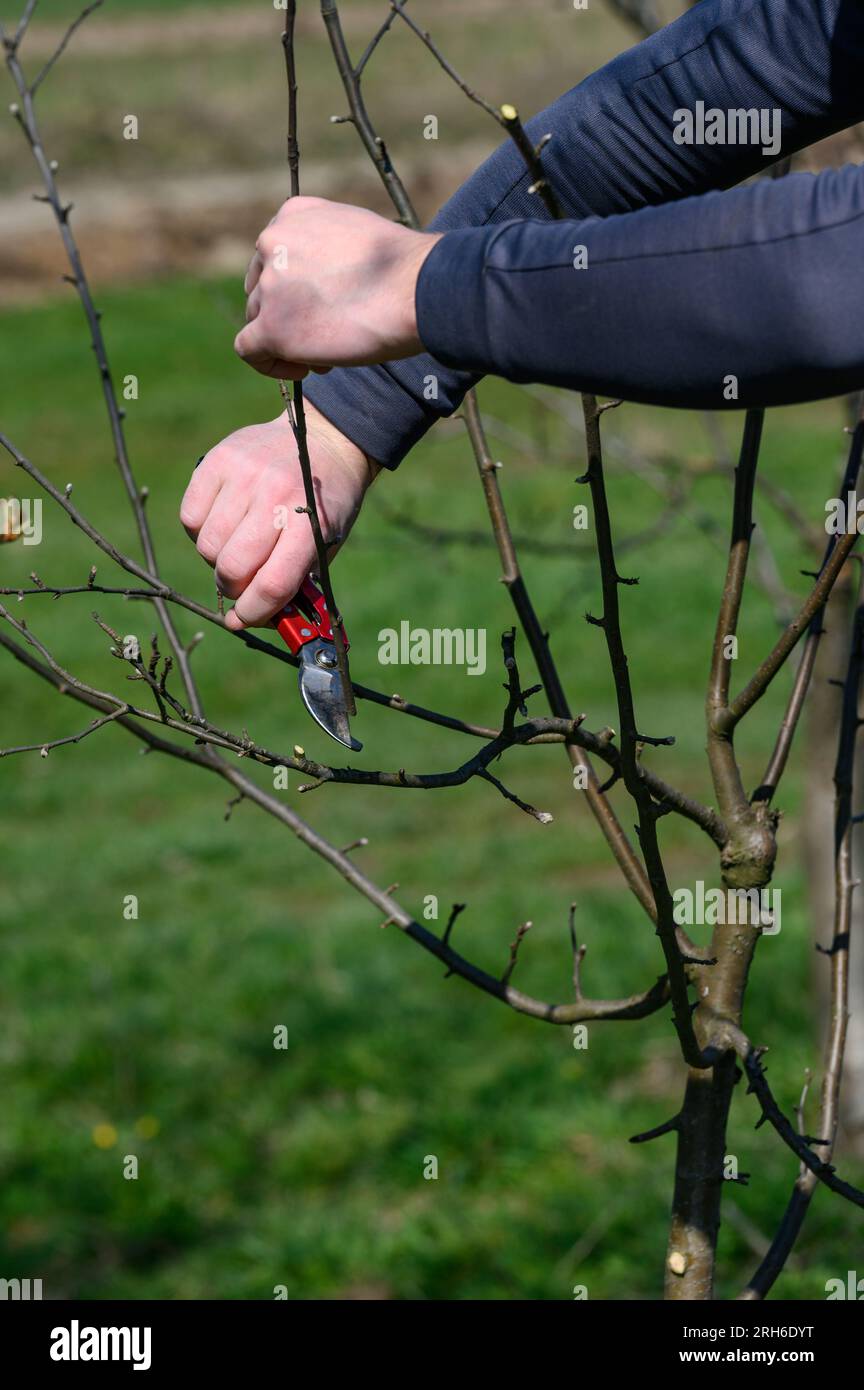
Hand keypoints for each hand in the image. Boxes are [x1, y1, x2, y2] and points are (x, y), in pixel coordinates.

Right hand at [180, 404, 377, 629]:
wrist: (323, 440)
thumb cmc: (324, 505)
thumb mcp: (325, 544)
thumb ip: (292, 583)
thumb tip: (249, 621)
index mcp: (309, 524)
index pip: (271, 584)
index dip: (252, 613)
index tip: (243, 620)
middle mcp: (275, 497)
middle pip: (232, 568)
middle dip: (232, 588)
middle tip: (240, 582)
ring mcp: (244, 475)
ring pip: (207, 545)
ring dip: (216, 559)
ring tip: (235, 546)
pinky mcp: (217, 459)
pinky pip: (190, 517)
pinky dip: (200, 531)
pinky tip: (222, 522)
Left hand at [236, 196, 439, 378]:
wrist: (415, 290)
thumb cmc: (402, 269)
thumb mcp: (356, 236)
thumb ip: (326, 250)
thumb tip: (319, 285)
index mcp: (292, 214)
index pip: (273, 255)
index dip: (293, 286)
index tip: (319, 304)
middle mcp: (272, 243)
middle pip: (263, 288)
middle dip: (290, 314)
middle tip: (326, 336)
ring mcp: (270, 285)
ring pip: (259, 319)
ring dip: (288, 340)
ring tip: (328, 355)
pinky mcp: (272, 326)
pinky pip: (249, 349)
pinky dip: (270, 364)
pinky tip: (302, 368)